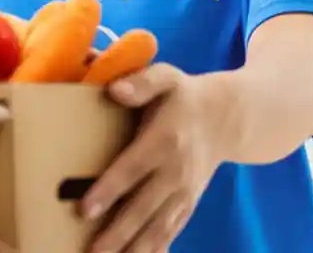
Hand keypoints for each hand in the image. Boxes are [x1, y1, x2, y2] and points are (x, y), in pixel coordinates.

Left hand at [81, 64, 231, 252]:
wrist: (228, 118)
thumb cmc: (184, 95)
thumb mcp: (166, 78)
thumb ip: (142, 82)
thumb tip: (114, 90)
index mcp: (164, 140)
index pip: (132, 169)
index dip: (109, 190)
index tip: (85, 209)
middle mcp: (176, 172)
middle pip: (143, 208)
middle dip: (117, 233)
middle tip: (92, 252)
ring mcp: (184, 192)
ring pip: (158, 227)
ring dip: (135, 248)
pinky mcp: (188, 203)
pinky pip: (172, 231)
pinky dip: (157, 248)